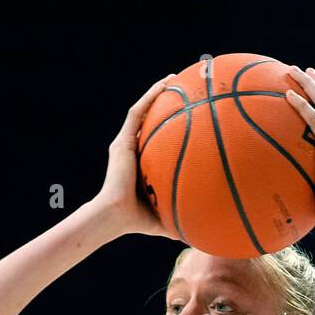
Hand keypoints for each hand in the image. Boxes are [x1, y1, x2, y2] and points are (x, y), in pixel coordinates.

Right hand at [93, 74, 183, 239]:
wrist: (116, 216)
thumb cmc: (137, 221)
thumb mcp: (164, 218)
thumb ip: (180, 219)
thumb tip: (199, 235)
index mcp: (141, 163)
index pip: (157, 140)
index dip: (170, 127)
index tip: (188, 118)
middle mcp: (132, 149)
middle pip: (151, 120)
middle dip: (166, 104)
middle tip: (185, 92)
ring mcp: (126, 143)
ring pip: (143, 111)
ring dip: (158, 93)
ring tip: (174, 79)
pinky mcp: (122, 141)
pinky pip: (138, 113)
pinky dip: (150, 97)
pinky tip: (165, 85)